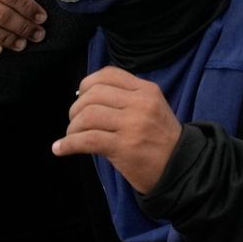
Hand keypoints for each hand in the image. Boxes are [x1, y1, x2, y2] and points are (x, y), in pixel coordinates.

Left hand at [54, 66, 181, 193]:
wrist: (181, 167)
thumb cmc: (161, 138)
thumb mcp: (152, 108)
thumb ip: (127, 98)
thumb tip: (85, 97)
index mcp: (147, 90)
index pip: (109, 74)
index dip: (88, 84)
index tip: (81, 98)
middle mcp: (140, 103)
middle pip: (93, 94)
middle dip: (76, 108)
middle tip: (76, 123)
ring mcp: (133, 124)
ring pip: (87, 115)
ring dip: (72, 128)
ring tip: (72, 137)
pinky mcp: (124, 147)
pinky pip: (86, 140)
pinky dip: (67, 144)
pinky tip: (61, 149)